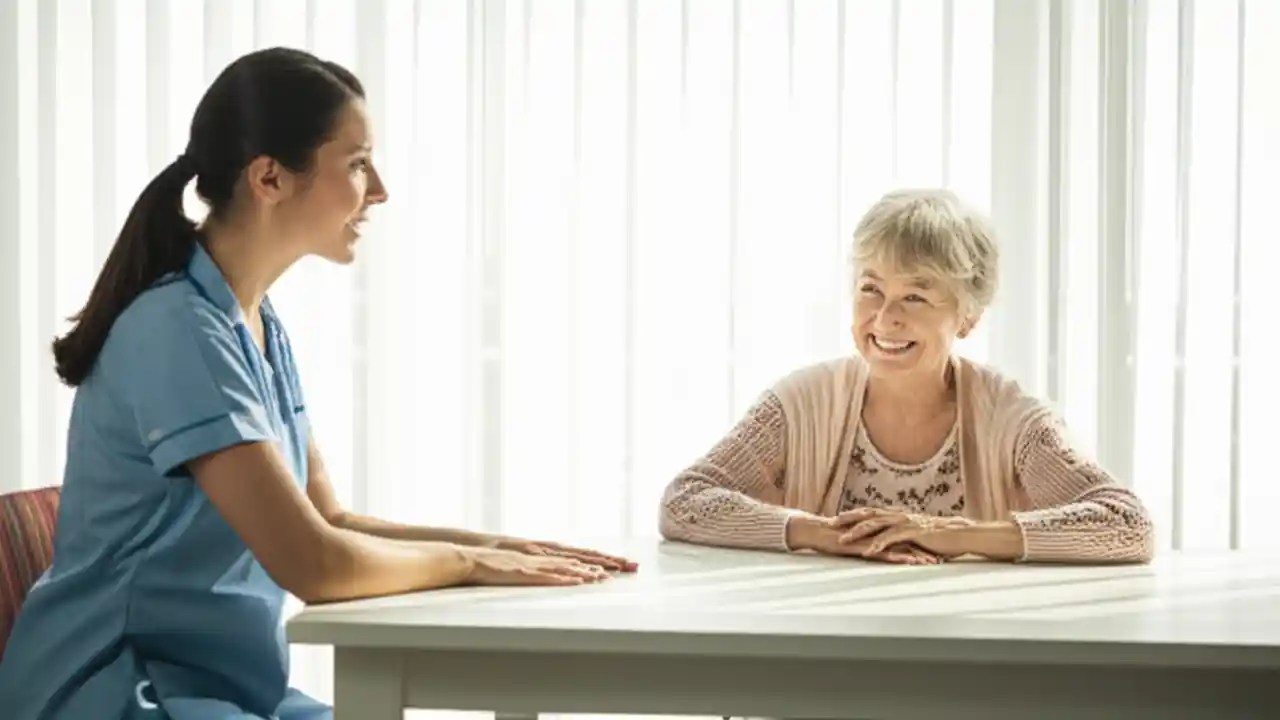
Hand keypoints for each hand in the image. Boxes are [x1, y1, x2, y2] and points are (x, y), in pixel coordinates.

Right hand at [461, 546, 613, 585]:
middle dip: (605, 563)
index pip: (579, 555)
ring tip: (607, 577)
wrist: (470, 557)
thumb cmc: (493, 563)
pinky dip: (565, 578)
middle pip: (580, 558)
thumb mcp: (520, 563)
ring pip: (568, 566)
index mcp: (544, 553)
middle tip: (628, 566)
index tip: (621, 563)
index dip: (600, 558)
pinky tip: (578, 580)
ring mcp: (535, 563)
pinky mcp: (525, 572)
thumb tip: (554, 573)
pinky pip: (548, 576)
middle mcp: (544, 555)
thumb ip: (537, 567)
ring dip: (589, 571)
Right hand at [786, 515, 940, 564]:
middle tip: (943, 556)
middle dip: (925, 548)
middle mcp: (877, 532)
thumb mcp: (855, 540)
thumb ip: (868, 542)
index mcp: (877, 530)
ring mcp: (871, 538)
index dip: (921, 542)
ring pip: (899, 547)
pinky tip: (908, 561)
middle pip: (907, 540)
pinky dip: (897, 557)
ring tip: (932, 562)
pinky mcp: (862, 545)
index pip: (904, 536)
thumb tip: (879, 548)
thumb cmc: (832, 536)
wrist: (814, 531)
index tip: (937, 549)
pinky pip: (882, 552)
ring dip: (916, 554)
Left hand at [832, 507, 973, 558]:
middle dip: (847, 519)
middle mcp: (899, 516)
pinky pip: (891, 539)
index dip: (852, 515)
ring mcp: (905, 523)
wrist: (961, 535)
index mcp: (898, 515)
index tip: (835, 519)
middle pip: (867, 515)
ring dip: (857, 533)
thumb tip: (890, 540)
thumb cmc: (940, 537)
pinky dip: (877, 545)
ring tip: (842, 540)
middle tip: (829, 524)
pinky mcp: (913, 533)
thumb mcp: (916, 534)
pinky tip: (867, 552)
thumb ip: (901, 535)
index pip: (870, 513)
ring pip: (876, 526)